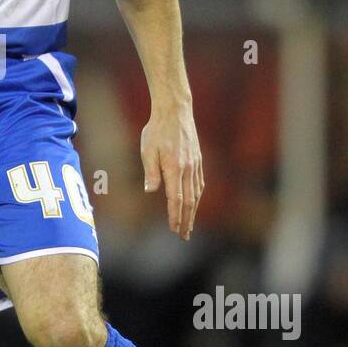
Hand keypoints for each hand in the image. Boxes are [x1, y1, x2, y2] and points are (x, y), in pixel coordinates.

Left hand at [140, 104, 203, 239]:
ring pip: (196, 193)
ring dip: (193, 211)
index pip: (176, 198)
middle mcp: (188, 169)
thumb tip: (151, 191)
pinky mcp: (198, 160)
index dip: (175, 216)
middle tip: (184, 235)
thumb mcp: (147, 149)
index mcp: (174, 168)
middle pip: (189, 201)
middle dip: (186, 220)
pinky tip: (195, 203)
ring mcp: (195, 164)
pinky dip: (198, 196)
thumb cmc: (157, 130)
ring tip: (189, 225)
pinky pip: (200, 183)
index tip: (174, 229)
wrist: (175, 111)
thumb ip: (151, 172)